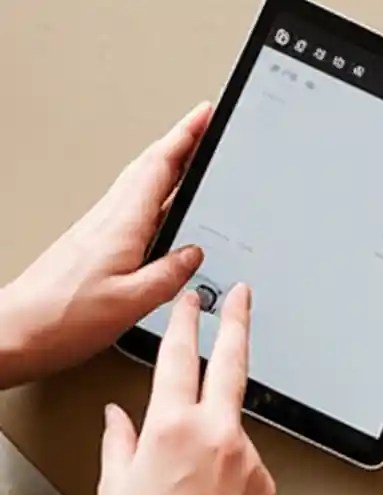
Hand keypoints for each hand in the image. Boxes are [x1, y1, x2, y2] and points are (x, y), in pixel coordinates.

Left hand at [0, 103, 212, 388]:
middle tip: (202, 127)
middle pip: (148, 168)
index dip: (185, 136)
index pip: (160, 167)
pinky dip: (153, 194)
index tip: (205, 115)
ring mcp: (97, 231)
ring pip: (139, 185)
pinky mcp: (91, 245)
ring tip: (190, 159)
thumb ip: (170, 275)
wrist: (15, 332)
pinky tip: (161, 207)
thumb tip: (193, 255)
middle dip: (179, 143)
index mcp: (122, 224)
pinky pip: (131, 207)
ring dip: (166, 166)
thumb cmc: (61, 318)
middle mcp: (108, 220)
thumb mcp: (132, 302)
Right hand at [99, 285, 274, 494]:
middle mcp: (217, 435)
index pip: (182, 359)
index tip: (193, 300)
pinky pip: (246, 465)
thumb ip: (120, 440)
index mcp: (172, 428)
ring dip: (215, 444)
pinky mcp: (269, 482)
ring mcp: (249, 457)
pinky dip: (229, 476)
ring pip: (233, 429)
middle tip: (242, 296)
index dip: (188, 323)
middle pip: (233, 364)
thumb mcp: (116, 487)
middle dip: (237, 324)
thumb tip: (119, 415)